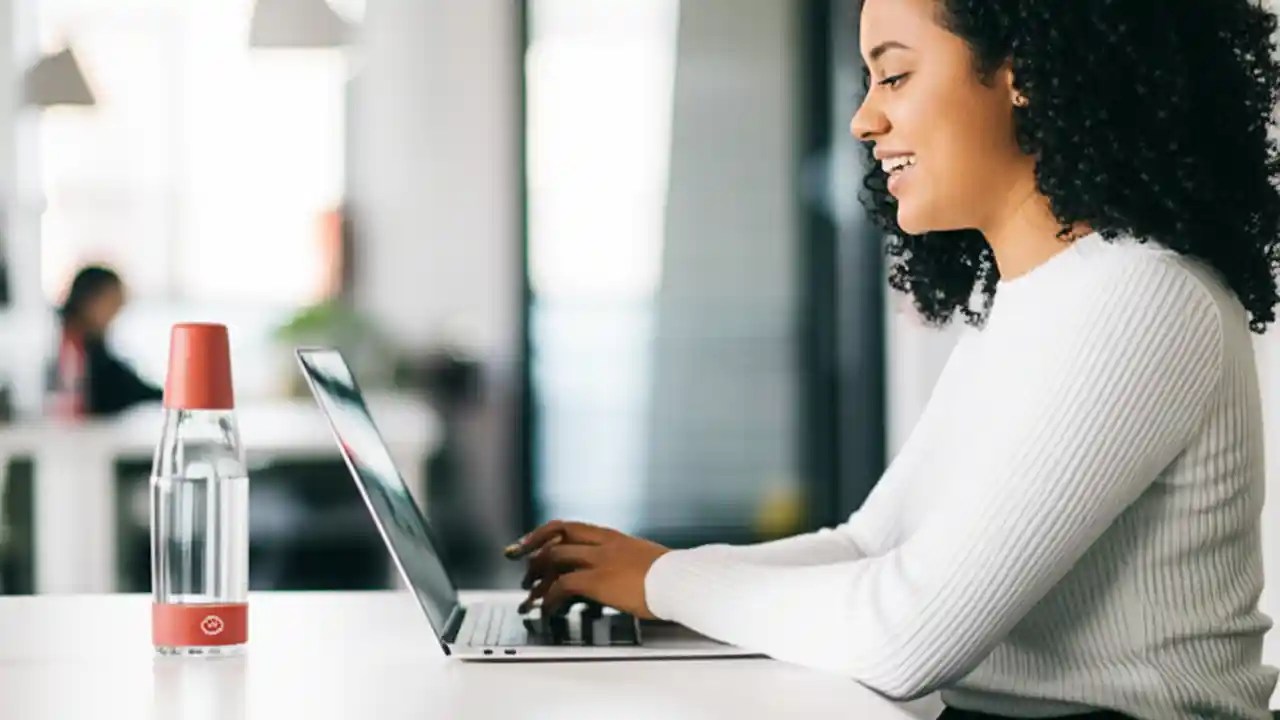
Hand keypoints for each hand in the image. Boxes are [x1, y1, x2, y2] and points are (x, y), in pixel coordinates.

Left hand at [504, 520, 669, 618]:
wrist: (684, 580)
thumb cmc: (673, 575)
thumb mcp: (644, 561)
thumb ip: (624, 564)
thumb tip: (616, 577)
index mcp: (613, 537)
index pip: (569, 527)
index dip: (543, 534)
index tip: (528, 544)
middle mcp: (603, 543)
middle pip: (555, 536)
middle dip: (532, 551)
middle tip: (520, 566)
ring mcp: (600, 560)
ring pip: (554, 558)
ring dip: (537, 577)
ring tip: (530, 595)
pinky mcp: (598, 580)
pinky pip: (562, 586)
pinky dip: (549, 598)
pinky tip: (547, 609)